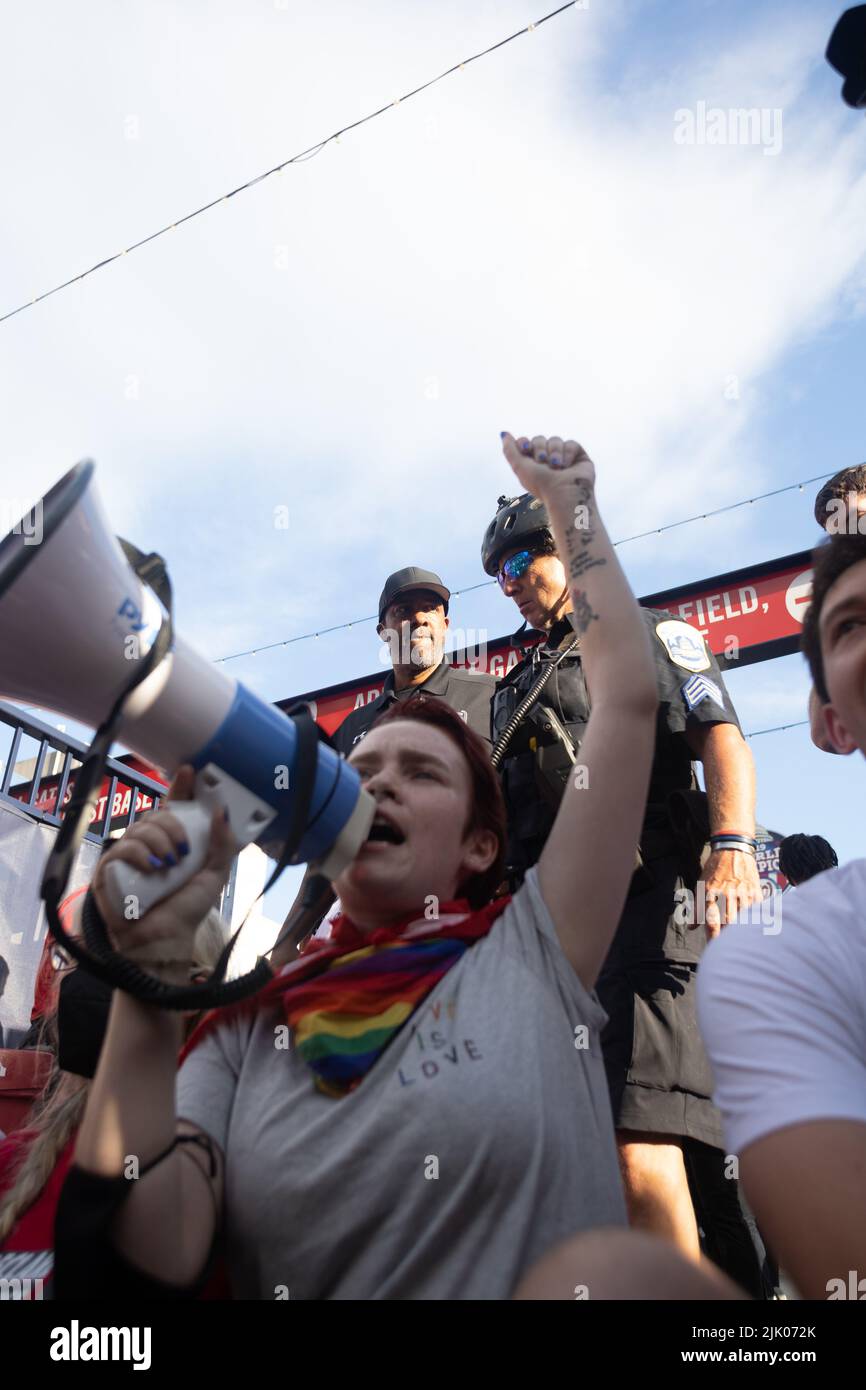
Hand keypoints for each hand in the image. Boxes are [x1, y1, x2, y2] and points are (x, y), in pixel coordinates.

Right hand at [91, 764, 236, 974]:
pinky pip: (122, 847)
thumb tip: (223, 812)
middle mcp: (149, 844)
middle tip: (184, 850)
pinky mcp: (110, 869)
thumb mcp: (215, 874)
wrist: (164, 940)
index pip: (173, 806)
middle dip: (173, 826)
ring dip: (159, 842)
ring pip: (140, 828)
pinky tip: (152, 869)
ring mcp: (128, 855)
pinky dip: (139, 854)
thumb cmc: (187, 910)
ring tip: (170, 865)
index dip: (180, 786)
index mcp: (173, 841)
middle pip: (156, 815)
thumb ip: (223, 845)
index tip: (189, 770)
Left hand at [501, 433, 595, 499]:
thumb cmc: (541, 485)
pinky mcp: (579, 456)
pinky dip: (568, 453)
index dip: (525, 443)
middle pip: (540, 439)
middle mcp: (547, 459)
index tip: (525, 449)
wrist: (563, 493)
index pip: (526, 442)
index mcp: (532, 463)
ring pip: (556, 440)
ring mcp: (563, 457)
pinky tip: (567, 465)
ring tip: (557, 467)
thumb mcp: (519, 467)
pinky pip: (571, 443)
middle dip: (540, 449)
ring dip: (554, 453)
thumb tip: (504, 433)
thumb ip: (509, 450)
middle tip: (543, 463)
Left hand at [696, 849, 762, 940]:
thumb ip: (697, 908)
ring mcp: (742, 892)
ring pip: (743, 918)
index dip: (712, 937)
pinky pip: (756, 910)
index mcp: (710, 892)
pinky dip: (755, 920)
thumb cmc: (714, 870)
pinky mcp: (754, 891)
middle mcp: (726, 893)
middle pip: (728, 922)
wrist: (733, 849)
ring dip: (741, 931)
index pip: (711, 920)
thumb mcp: (701, 885)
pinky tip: (753, 929)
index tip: (713, 948)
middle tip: (727, 948)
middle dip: (727, 937)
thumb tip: (692, 928)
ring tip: (740, 942)